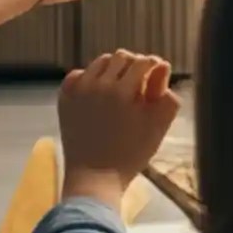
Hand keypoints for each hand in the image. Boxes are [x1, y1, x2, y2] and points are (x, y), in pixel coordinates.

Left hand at [59, 51, 180, 197]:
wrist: (95, 176)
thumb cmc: (132, 154)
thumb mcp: (159, 127)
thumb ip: (167, 96)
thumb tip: (162, 68)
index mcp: (124, 91)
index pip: (143, 61)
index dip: (154, 65)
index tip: (157, 74)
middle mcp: (99, 84)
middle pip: (121, 57)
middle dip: (134, 65)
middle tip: (140, 82)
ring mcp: (79, 90)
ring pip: (100, 62)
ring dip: (113, 69)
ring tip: (120, 86)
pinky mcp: (65, 97)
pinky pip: (80, 74)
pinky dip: (91, 78)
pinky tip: (99, 93)